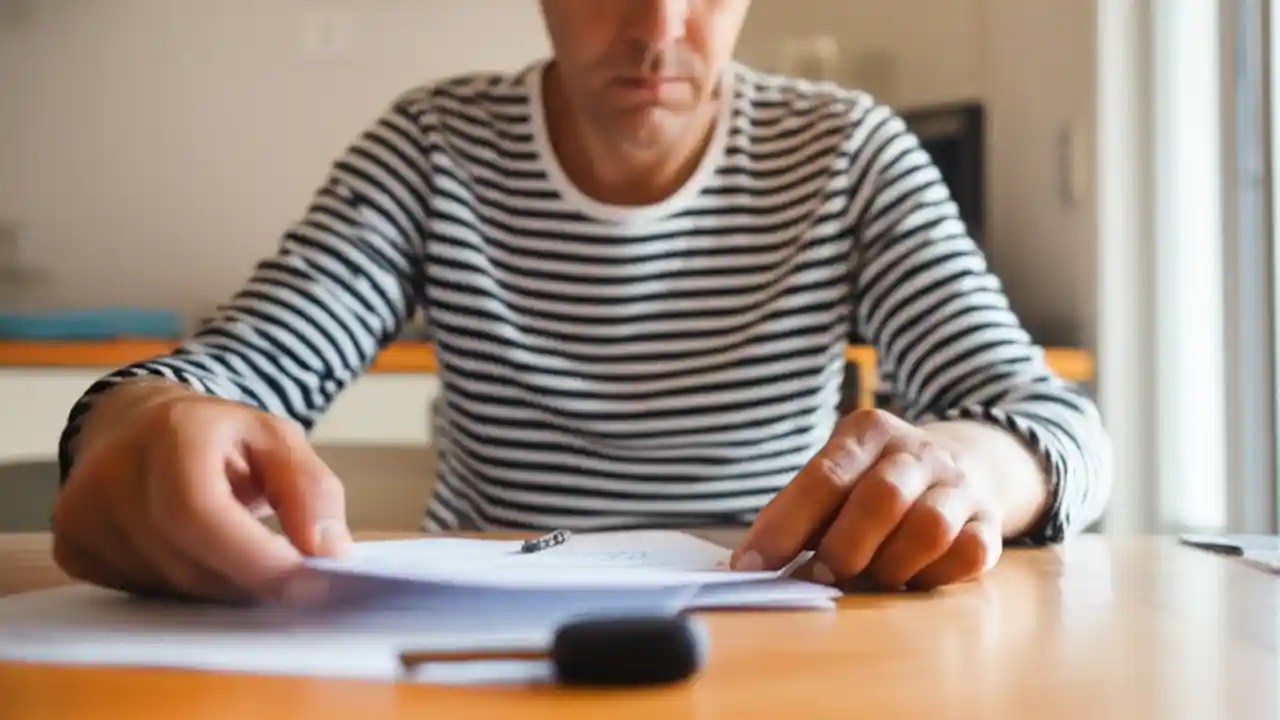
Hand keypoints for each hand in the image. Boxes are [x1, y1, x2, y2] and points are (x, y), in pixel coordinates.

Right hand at [52, 381, 350, 602]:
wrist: (140, 425)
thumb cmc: (220, 438)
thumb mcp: (278, 441)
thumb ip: (311, 491)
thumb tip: (329, 552)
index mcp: (171, 431)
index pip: (199, 514)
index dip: (254, 558)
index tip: (307, 584)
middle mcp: (111, 471)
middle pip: (187, 562)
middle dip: (249, 580)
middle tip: (292, 582)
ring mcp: (81, 513)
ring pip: (167, 587)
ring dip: (218, 586)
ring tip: (240, 555)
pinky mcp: (72, 547)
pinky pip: (139, 593)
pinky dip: (181, 588)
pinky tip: (195, 554)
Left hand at [732, 409, 1003, 590]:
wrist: (964, 462)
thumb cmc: (874, 481)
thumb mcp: (836, 477)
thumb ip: (797, 514)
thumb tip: (752, 564)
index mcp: (869, 431)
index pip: (824, 476)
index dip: (785, 525)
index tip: (752, 565)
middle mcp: (918, 451)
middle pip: (883, 497)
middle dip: (844, 547)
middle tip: (819, 578)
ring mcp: (959, 486)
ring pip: (930, 528)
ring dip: (890, 566)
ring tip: (868, 579)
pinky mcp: (990, 523)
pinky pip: (967, 555)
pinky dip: (932, 576)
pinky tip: (909, 579)